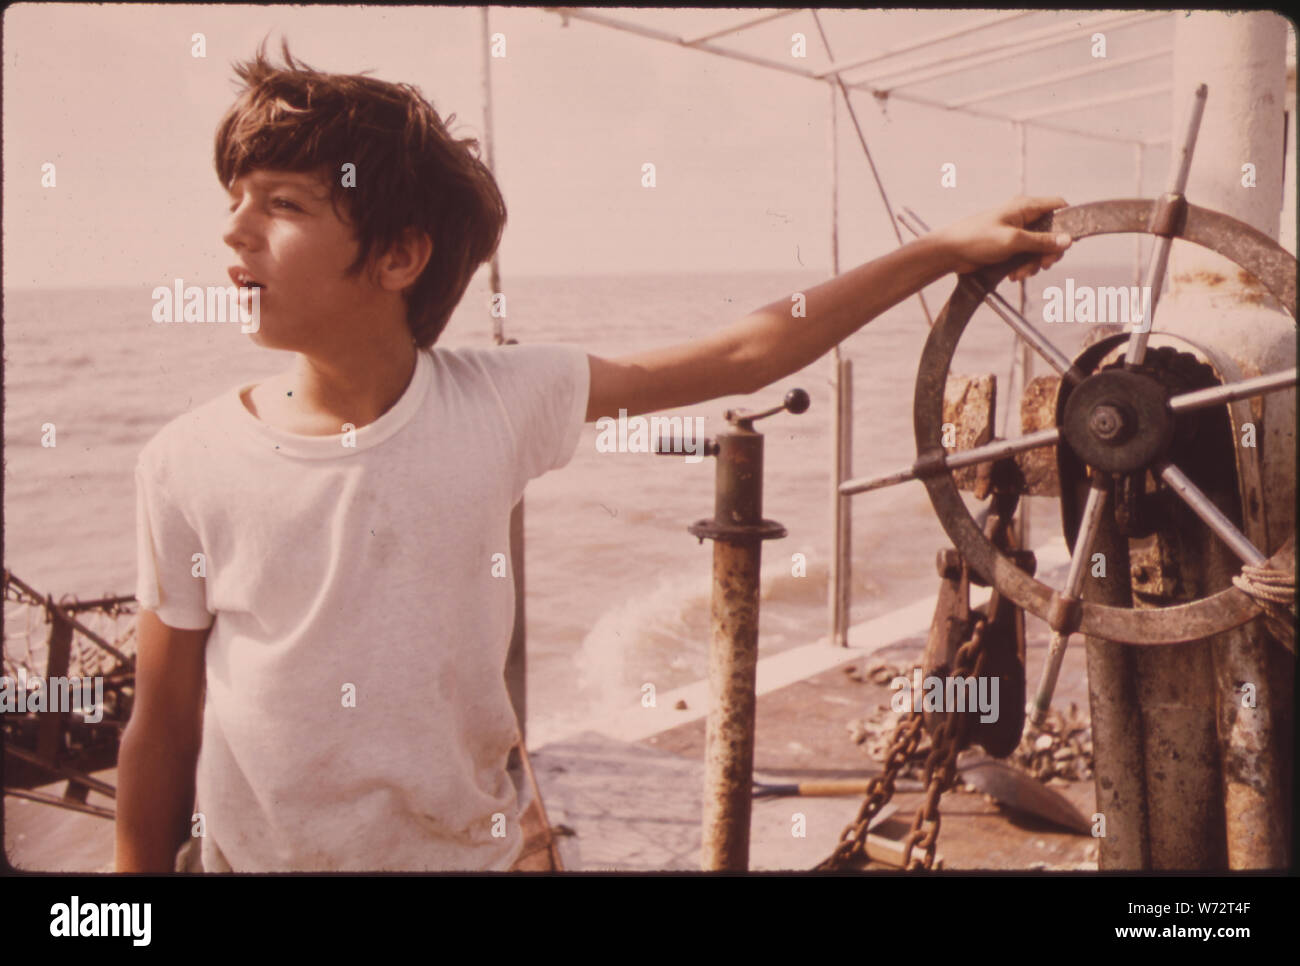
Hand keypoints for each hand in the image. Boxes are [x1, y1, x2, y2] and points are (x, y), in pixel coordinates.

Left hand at [934, 196, 1072, 280]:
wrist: (949, 253)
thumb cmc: (976, 239)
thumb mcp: (1013, 241)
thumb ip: (1042, 241)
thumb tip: (1068, 241)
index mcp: (1025, 206)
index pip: (1058, 206)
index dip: (1068, 223)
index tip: (1069, 242)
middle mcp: (1023, 217)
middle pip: (1052, 232)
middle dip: (1048, 252)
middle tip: (1042, 265)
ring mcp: (1016, 232)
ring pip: (1039, 248)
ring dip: (1034, 264)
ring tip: (1020, 274)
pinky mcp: (1009, 247)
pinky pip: (1025, 257)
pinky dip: (1023, 267)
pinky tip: (1013, 275)